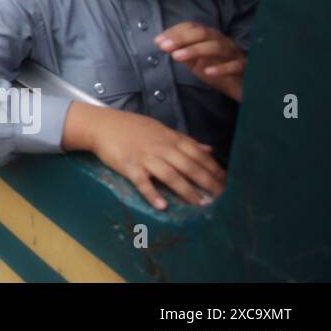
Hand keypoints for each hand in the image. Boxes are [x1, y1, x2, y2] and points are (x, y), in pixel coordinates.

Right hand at [67, 103, 225, 210]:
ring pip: (170, 175)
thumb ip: (185, 140)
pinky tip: (162, 206)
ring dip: (186, 190)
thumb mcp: (160, 129)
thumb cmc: (132, 127)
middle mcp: (161, 147)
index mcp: (170, 138)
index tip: (228, 183)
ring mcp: (145, 157)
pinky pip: (142, 182)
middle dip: (207, 182)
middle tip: (222, 197)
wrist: (102, 125)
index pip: (198, 154)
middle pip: (188, 166)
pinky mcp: (129, 166)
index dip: (214, 169)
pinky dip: (152, 194)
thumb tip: (209, 149)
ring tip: (199, 204)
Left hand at [156, 22, 245, 101]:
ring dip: (195, 50)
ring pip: (216, 47)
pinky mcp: (245, 68)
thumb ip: (181, 52)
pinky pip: (235, 65)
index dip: (175, 32)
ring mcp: (235, 54)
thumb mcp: (195, 62)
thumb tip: (161, 44)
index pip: (192, 27)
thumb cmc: (217, 70)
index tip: (158, 41)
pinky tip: (208, 72)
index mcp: (210, 37)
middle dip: (181, 39)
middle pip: (203, 34)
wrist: (244, 87)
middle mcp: (222, 41)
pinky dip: (222, 68)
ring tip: (177, 57)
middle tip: (164, 47)